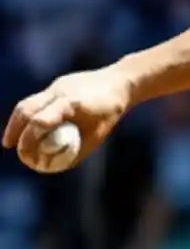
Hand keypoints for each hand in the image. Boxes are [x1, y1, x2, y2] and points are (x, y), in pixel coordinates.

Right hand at [2, 66, 134, 172]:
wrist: (121, 81)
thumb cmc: (112, 111)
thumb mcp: (99, 135)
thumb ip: (79, 150)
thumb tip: (57, 167)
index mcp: (71, 103)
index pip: (41, 120)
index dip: (29, 138)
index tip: (24, 153)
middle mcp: (60, 91)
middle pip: (27, 108)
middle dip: (14, 128)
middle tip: (9, 145)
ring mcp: (57, 85)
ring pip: (28, 102)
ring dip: (17, 120)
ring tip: (12, 139)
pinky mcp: (57, 85)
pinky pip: (38, 100)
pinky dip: (29, 114)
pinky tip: (29, 127)